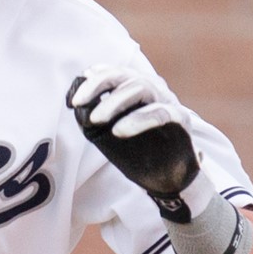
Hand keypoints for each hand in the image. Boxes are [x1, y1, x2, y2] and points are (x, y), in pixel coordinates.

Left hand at [67, 64, 207, 220]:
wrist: (165, 180)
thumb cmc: (136, 153)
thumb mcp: (106, 135)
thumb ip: (93, 118)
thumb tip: (76, 105)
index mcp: (134, 88)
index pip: (111, 73)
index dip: (90, 81)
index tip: (72, 101)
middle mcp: (152, 89)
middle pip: (124, 75)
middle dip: (97, 85)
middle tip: (78, 103)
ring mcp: (167, 101)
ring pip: (140, 87)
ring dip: (114, 102)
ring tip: (95, 119)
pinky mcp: (180, 118)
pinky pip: (160, 112)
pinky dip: (137, 120)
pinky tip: (118, 131)